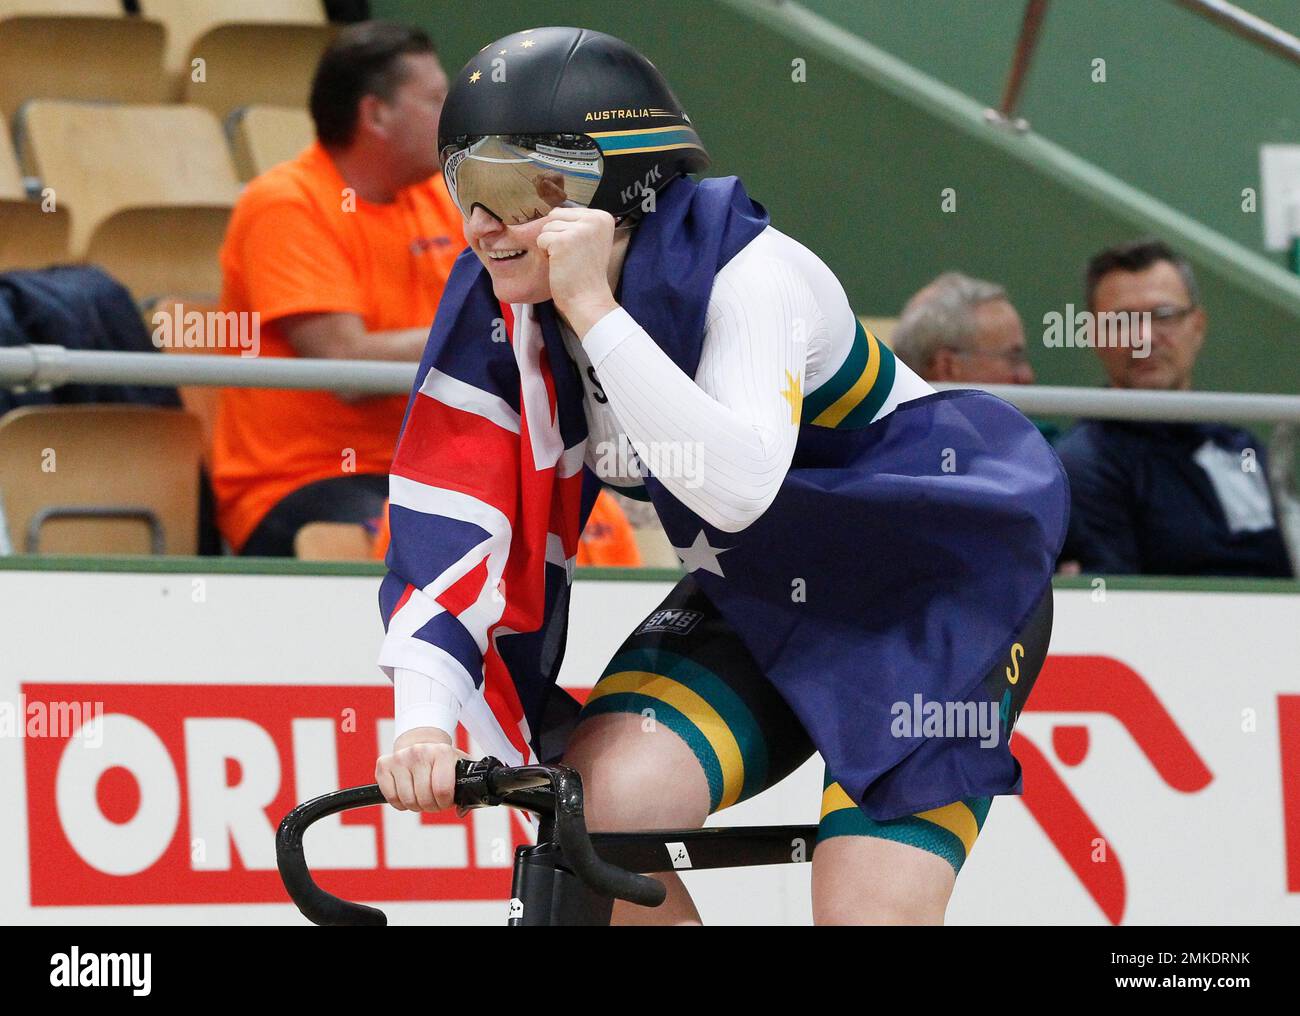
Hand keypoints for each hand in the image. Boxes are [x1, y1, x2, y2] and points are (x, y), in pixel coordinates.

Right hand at [375, 727, 470, 812]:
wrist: (421, 744)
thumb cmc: (442, 761)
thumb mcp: (458, 769)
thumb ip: (465, 790)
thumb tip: (461, 811)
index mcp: (442, 752)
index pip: (442, 790)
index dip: (445, 803)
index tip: (446, 801)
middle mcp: (419, 751)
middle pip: (424, 798)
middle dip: (431, 806)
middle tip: (433, 801)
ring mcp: (400, 758)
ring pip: (407, 800)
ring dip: (416, 805)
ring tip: (421, 796)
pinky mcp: (383, 765)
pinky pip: (391, 797)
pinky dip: (400, 803)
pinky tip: (407, 793)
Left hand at [535, 206, 619, 334]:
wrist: (588, 299)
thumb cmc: (586, 274)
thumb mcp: (591, 240)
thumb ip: (578, 223)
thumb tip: (554, 211)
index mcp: (603, 217)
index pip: (567, 211)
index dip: (565, 232)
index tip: (580, 251)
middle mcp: (594, 219)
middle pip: (556, 216)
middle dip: (556, 236)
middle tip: (571, 256)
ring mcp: (579, 229)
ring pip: (547, 227)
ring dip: (551, 246)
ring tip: (566, 261)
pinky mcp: (563, 241)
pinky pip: (541, 239)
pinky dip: (545, 254)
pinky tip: (560, 264)